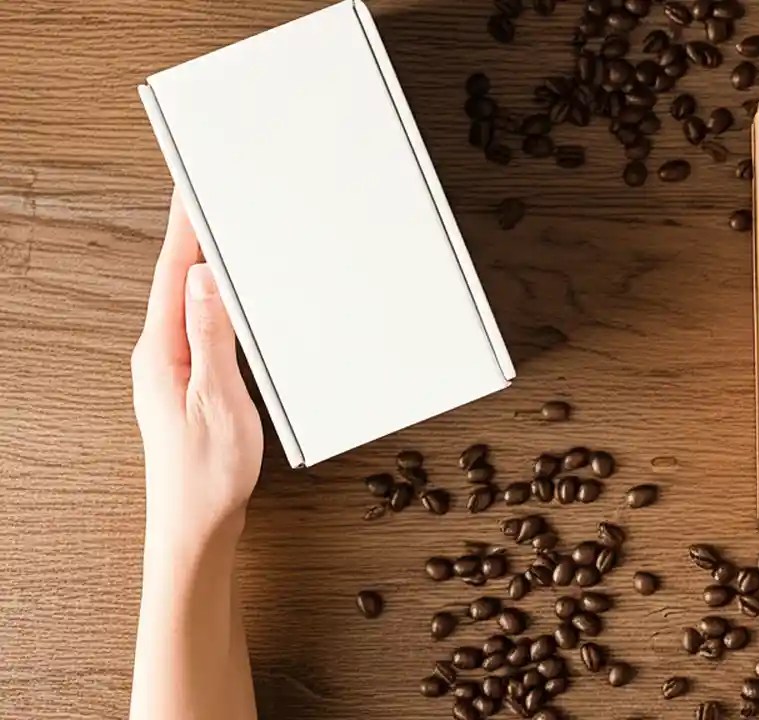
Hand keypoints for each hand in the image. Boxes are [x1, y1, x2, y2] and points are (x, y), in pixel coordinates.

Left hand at [131, 192, 262, 547]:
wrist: (196, 523)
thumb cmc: (206, 472)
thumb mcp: (216, 399)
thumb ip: (210, 336)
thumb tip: (205, 278)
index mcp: (160, 352)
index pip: (172, 274)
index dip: (184, 228)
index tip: (191, 188)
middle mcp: (159, 354)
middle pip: (175, 280)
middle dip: (192, 235)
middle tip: (207, 195)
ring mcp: (171, 369)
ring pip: (188, 301)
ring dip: (203, 265)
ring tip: (218, 232)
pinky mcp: (188, 382)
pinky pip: (199, 326)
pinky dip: (213, 300)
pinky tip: (227, 296)